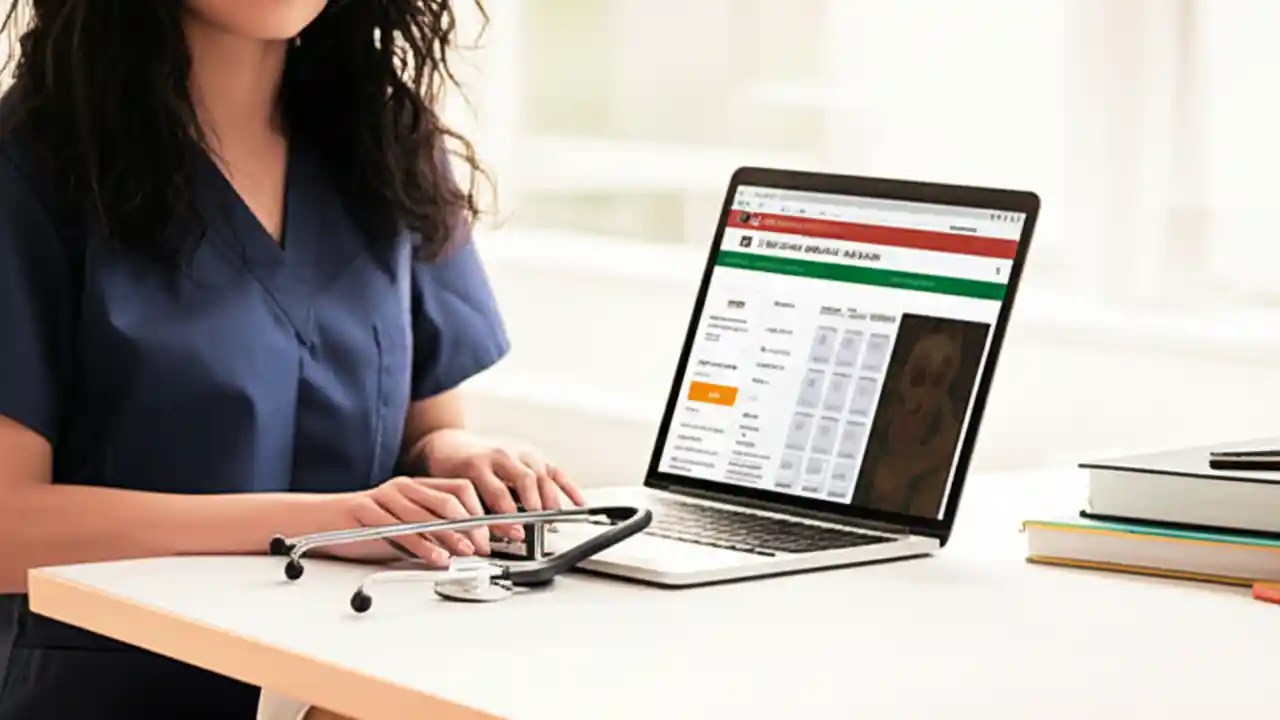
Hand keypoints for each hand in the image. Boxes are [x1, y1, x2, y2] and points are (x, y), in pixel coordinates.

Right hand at [320, 476, 490, 566]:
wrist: (319, 520)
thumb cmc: (365, 526)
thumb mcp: (406, 528)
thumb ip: (433, 533)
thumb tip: (469, 549)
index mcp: (418, 486)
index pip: (462, 490)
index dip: (485, 510)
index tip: (502, 530)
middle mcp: (405, 487)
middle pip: (450, 500)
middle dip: (476, 524)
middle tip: (489, 544)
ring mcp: (385, 497)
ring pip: (427, 514)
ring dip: (452, 535)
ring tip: (468, 552)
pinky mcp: (367, 512)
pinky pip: (400, 529)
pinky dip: (422, 546)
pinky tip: (436, 557)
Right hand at [421, 429, 585, 518]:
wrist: (446, 445)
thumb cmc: (482, 461)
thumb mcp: (512, 468)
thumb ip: (528, 487)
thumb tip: (550, 513)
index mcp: (527, 456)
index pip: (554, 472)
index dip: (568, 490)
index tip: (580, 507)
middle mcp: (514, 454)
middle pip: (535, 478)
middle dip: (542, 502)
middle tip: (546, 523)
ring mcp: (493, 458)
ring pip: (509, 485)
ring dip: (515, 512)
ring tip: (517, 530)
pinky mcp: (472, 465)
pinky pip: (484, 491)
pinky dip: (488, 511)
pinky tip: (489, 523)